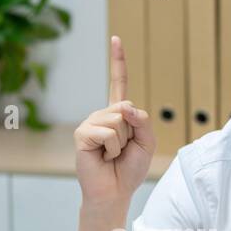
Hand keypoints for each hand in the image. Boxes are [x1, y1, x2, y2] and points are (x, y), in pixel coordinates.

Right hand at [74, 35, 156, 207]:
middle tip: (122, 151)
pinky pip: (108, 133)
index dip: (118, 61)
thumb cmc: (129, 169)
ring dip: (122, 143)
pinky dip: (112, 149)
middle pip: (126, 108)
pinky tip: (104, 158)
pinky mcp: (82, 134)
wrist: (114, 192)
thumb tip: (125, 107)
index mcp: (118, 114)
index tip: (116, 38)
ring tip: (112, 156)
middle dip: (132, 133)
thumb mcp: (147, 142)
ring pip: (118, 121)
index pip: (118, 83)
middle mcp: (102, 115)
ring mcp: (90, 123)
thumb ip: (143, 120)